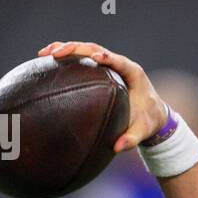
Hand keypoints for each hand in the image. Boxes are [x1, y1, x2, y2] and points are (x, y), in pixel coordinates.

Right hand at [37, 41, 166, 152]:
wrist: (152, 114)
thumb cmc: (148, 121)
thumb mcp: (143, 131)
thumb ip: (132, 139)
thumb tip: (117, 148)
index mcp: (133, 73)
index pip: (119, 61)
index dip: (107, 57)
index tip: (95, 57)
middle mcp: (120, 64)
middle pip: (96, 49)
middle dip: (76, 49)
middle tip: (55, 54)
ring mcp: (109, 64)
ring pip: (86, 50)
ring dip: (66, 48)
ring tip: (44, 53)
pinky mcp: (101, 68)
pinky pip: (82, 58)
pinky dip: (66, 57)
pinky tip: (47, 61)